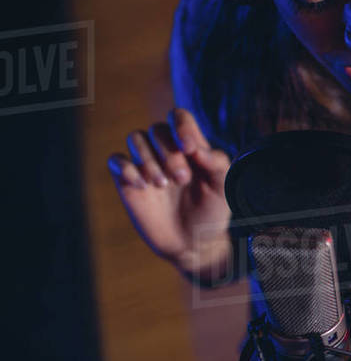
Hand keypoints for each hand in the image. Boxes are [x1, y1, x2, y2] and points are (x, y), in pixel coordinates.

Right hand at [106, 107, 232, 284]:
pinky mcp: (128, 182)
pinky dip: (127, 168)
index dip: (181, 126)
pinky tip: (143, 187)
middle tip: (182, 179)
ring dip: (147, 158)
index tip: (189, 149)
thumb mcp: (223, 188)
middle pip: (156, 129)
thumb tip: (197, 148)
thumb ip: (217, 163)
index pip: (178, 117)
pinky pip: (116, 160)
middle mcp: (166, 151)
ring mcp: (146, 165)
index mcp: (191, 146)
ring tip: (163, 184)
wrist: (193, 243)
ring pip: (134, 138)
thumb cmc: (212, 211)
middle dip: (169, 152)